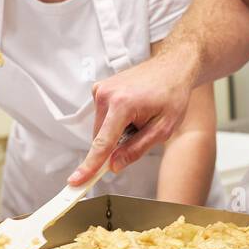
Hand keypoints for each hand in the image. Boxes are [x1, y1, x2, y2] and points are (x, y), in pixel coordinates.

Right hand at [69, 46, 196, 184]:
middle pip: (101, 138)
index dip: (89, 166)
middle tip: (142, 131)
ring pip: (101, 128)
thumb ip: (136, 149)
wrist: (173, 67)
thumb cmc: (172, 94)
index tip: (75, 181)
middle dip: (117, 144)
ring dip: (117, 131)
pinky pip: (102, 116)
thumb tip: (114, 165)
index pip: (102, 143)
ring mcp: (101, 89)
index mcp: (123, 104)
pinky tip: (132, 109)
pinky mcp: (100, 88)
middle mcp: (106, 95)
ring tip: (139, 116)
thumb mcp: (163, 128)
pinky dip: (115, 120)